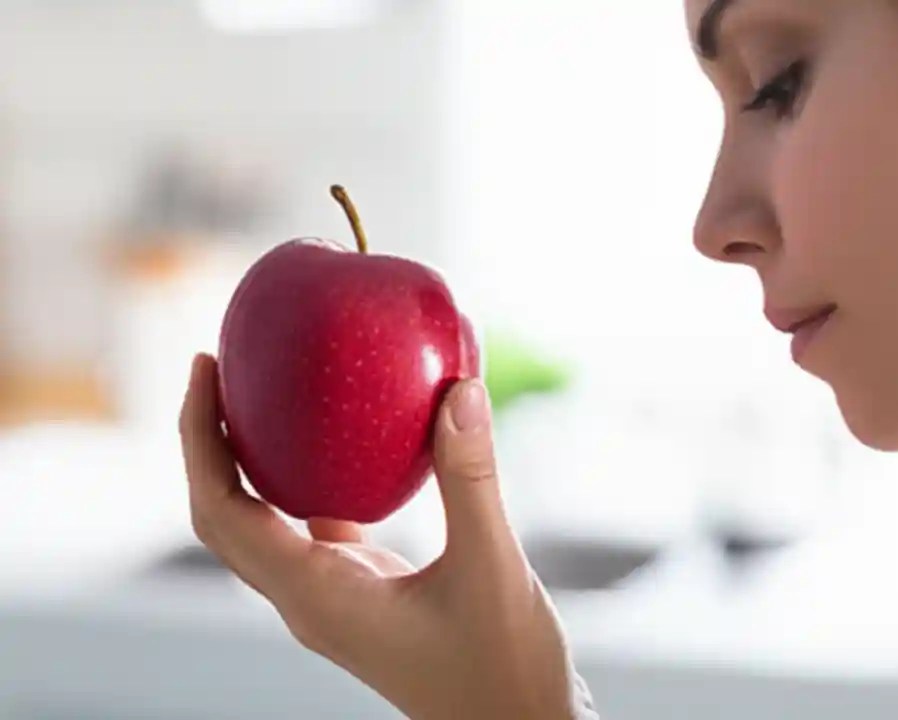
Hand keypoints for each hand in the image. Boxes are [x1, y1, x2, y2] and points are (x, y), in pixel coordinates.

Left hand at [179, 353, 592, 718]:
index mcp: (317, 598)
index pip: (223, 513)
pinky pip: (314, 528)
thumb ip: (470, 480)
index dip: (200, 441)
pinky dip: (309, 480)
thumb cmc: (504, 667)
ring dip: (249, 461)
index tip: (204, 371)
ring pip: (262, 524)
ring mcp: (332, 600)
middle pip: (225, 516)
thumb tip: (460, 390)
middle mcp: (309, 600)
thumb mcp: (493, 568)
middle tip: (219, 366)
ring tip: (264, 393)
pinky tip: (343, 441)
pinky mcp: (361, 595)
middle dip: (210, 442)